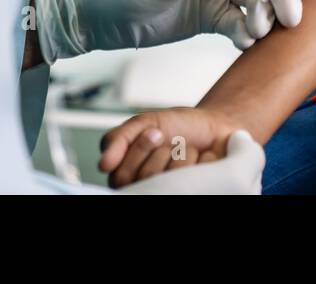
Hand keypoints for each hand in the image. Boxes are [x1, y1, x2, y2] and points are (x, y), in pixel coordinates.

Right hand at [114, 130, 264, 194]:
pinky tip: (201, 159)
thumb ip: (118, 139)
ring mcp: (170, 193)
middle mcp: (146, 190)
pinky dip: (202, 161)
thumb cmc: (177, 126)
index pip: (121, 176)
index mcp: (127, 175)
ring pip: (170, 180)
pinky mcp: (193, 193)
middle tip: (170, 141)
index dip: (140, 150)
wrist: (212, 125)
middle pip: (146, 179)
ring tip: (187, 149)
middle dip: (162, 151)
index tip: (155, 132)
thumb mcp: (143, 122)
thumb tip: (103, 164)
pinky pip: (195, 181)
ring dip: (183, 155)